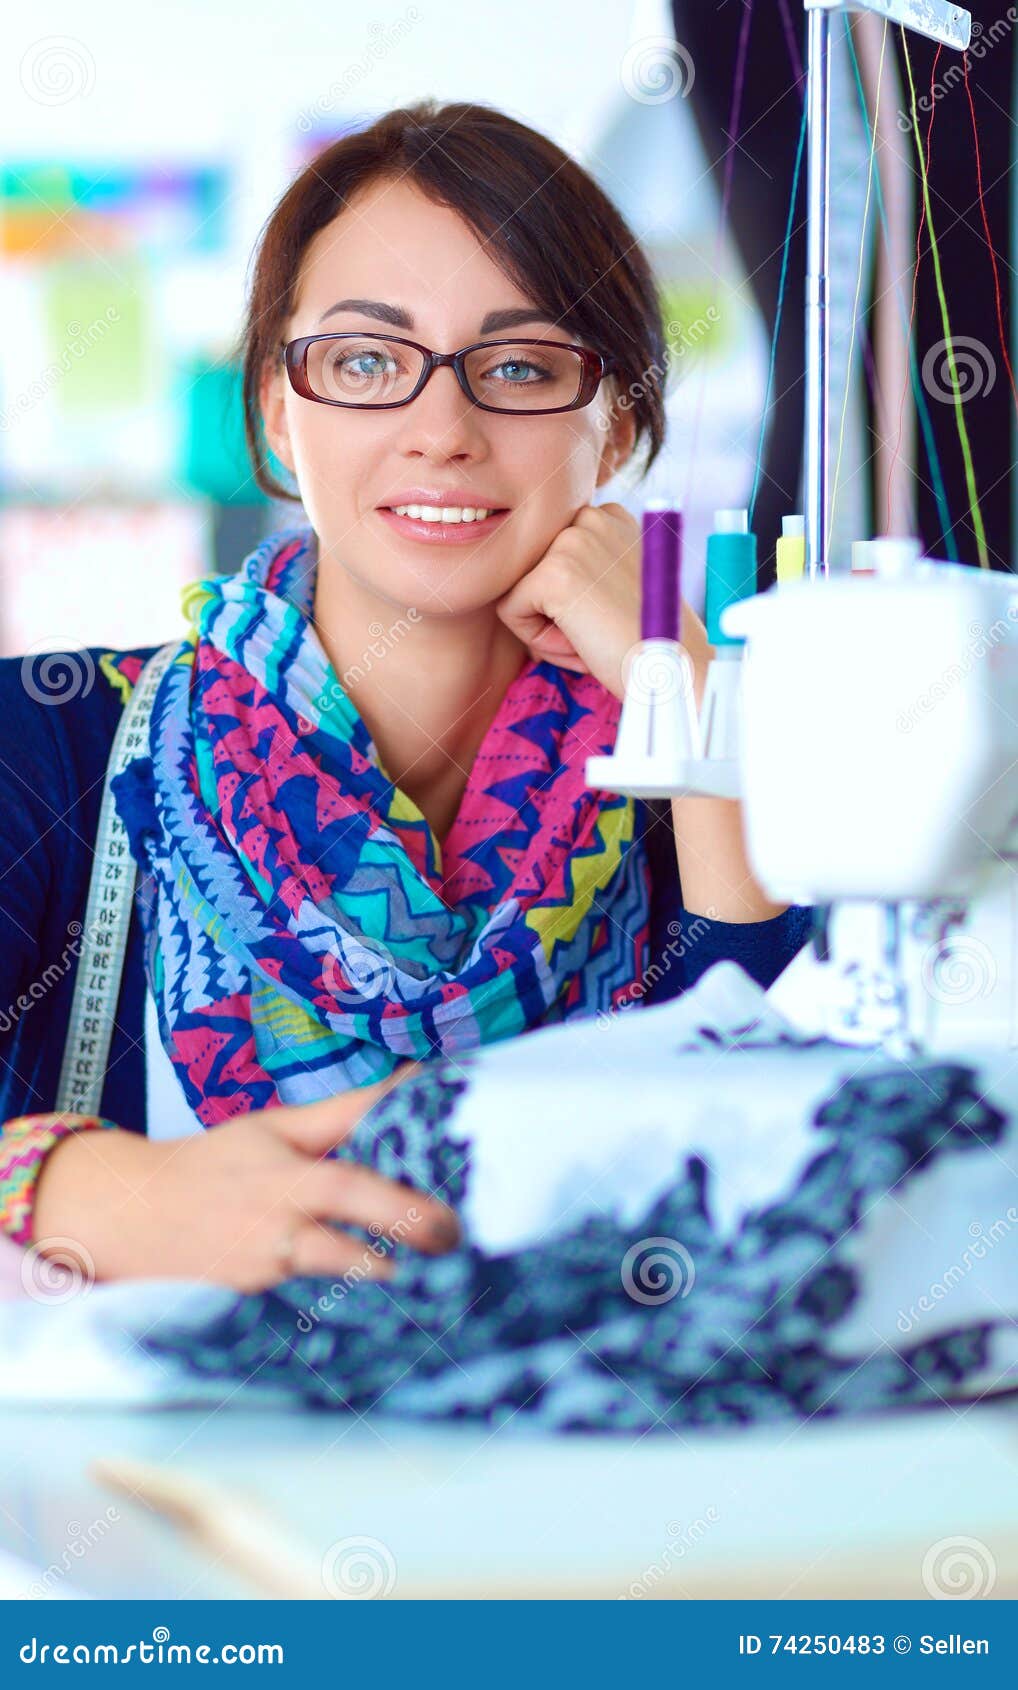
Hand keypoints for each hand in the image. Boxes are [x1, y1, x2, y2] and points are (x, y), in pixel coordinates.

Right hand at [31, 1062, 458, 1292]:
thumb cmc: (215, 1164)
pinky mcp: (254, 1302)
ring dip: (376, 1277)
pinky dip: (345, 1302)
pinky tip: (385, 1308)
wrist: (134, 1215)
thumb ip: (344, 1113)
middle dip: (400, 1236)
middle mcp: (276, 1223)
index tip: (449, 1192)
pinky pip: (307, 1303)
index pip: (348, 1180)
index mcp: (286, 1175)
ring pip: (327, 1277)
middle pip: (343, 1236)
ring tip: (430, 1279)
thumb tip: (411, 1079)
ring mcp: (264, 1269)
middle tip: (452, 1240)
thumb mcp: (275, 1127)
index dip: (398, 1194)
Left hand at [494, 502, 713, 703]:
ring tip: (594, 638)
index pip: (549, 556)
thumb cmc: (651, 639)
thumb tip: (523, 577)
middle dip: (554, 612)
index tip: (609, 617)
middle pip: (530, 571)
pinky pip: (511, 613)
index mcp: (608, 515)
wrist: (677, 670)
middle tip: (601, 633)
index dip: (571, 598)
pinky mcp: (552, 574)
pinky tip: (583, 644)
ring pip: (517, 591)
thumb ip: (582, 566)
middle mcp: (590, 516)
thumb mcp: (617, 583)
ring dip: (548, 628)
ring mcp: (570, 541)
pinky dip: (540, 641)